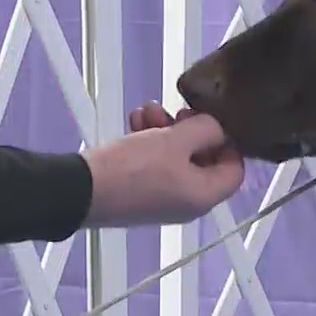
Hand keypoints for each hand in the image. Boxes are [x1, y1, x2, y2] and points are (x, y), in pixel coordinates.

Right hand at [82, 101, 245, 226]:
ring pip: (176, 158)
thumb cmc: (132, 169)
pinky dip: (148, 141)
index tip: (211, 121)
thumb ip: (205, 130)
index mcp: (203, 196)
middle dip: (190, 129)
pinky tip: (135, 122)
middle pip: (203, 161)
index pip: (234, 171)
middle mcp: (187, 203)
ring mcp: (162, 199)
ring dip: (165, 130)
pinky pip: (154, 164)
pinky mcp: (139, 193)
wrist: (81, 191)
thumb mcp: (175, 140)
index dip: (228, 142)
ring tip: (148, 111)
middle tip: (177, 111)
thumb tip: (217, 128)